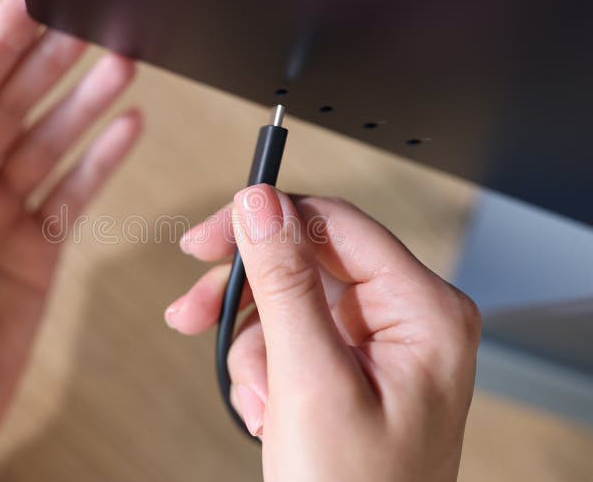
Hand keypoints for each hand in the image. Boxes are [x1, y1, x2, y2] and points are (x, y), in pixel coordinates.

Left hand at [0, 0, 141, 480]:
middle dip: (47, 61)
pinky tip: (124, 128)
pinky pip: (73, 194)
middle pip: (9, 108)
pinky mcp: (36, 251)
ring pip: (48, 142)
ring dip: (83, 102)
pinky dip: (101, 159)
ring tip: (119, 64)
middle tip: (87, 21)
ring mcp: (0, 219)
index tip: (24, 7)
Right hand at [166, 185, 480, 481]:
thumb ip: (283, 284)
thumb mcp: (310, 382)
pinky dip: (264, 372)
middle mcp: (407, 320)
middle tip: (192, 312)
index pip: (334, 225)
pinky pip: (290, 341)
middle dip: (247, 298)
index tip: (206, 240)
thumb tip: (259, 205)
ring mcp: (379, 347)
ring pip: (289, 305)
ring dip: (254, 350)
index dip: (264, 223)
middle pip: (306, 264)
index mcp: (423, 311)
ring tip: (258, 400)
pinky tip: (268, 411)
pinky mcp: (351, 370)